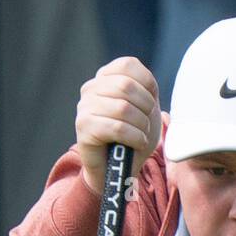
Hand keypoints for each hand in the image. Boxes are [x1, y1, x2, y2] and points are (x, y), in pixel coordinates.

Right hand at [75, 56, 162, 195]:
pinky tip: (136, 143)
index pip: (128, 65)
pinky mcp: (84, 127)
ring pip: (123, 108)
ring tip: (141, 136)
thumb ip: (147, 90)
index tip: (150, 104)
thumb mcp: (145, 110)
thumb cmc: (133, 138)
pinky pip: (117, 127)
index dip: (147, 84)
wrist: (117, 170)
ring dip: (141, 126)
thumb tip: (148, 83)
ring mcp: (84, 106)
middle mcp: (91, 88)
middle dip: (145, 108)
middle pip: (127, 86)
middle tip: (146, 125)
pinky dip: (134, 137)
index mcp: (105, 78)